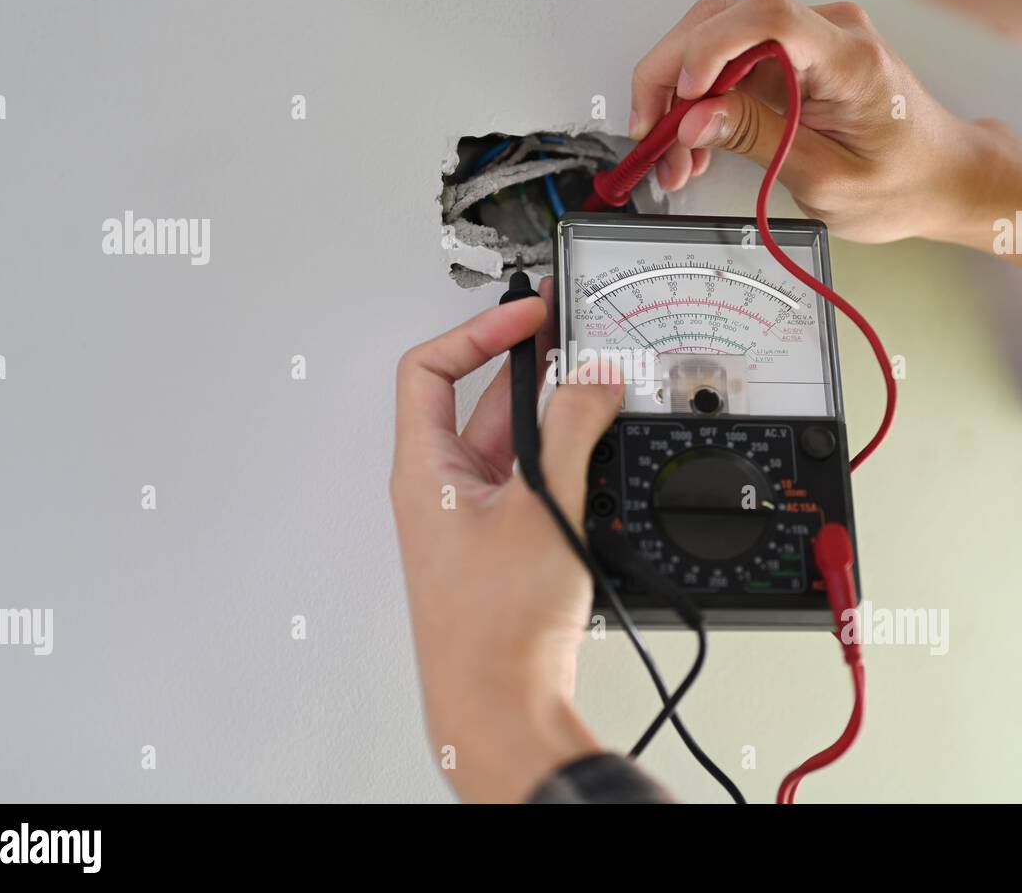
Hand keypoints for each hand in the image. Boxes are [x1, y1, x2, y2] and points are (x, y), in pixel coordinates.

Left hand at [390, 278, 623, 802]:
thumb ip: (571, 431)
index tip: (526, 314)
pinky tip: (596, 456)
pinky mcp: (505, 543)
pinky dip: (563, 458)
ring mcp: (474, 516)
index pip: (431, 369)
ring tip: (596, 392)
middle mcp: (443, 487)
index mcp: (425, 468)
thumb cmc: (493, 628)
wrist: (502, 706)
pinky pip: (531, 480)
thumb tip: (590, 379)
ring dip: (554, 414)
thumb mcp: (541, 508)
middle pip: (481, 400)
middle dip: (530, 366)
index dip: (477, 330)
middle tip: (575, 339)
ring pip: (513, 441)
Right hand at [631, 0, 1021, 289]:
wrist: (942, 178)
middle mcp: (828, 33)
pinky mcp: (792, 59)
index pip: (769, 19)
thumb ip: (760, 140)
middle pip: (725, 21)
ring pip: (715, 41)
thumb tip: (696, 119)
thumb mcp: (827, 180)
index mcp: (850, 59)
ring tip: (673, 160)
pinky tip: (693, 148)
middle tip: (651, 136)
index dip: (711, 50)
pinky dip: (702, 104)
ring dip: (681, 97)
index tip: (682, 98)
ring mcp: (807, 41)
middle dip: (673, 78)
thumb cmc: (904, 181)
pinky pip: (730, 64)